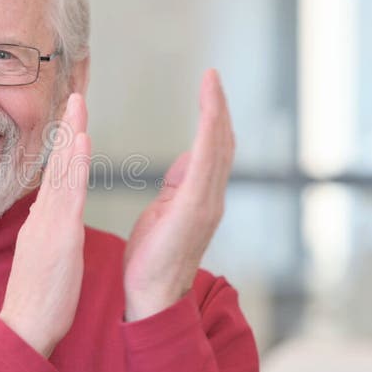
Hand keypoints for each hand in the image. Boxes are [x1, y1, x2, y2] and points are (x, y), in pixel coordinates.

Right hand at [0, 93, 91, 357]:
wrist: (25, 326)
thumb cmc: (37, 299)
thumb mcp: (42, 257)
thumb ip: (44, 231)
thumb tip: (46, 211)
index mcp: (40, 221)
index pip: (54, 175)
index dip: (62, 146)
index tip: (70, 121)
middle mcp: (41, 215)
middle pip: (56, 164)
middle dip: (66, 129)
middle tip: (74, 96)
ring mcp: (48, 223)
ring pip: (61, 171)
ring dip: (70, 135)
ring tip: (78, 105)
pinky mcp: (59, 235)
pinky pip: (69, 193)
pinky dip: (75, 164)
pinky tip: (81, 141)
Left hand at [123, 69, 235, 320]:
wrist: (150, 294)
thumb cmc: (153, 257)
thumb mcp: (164, 211)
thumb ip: (178, 185)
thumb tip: (185, 160)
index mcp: (200, 196)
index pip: (211, 149)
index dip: (212, 118)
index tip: (208, 89)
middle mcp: (211, 197)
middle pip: (221, 143)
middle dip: (219, 108)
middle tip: (213, 77)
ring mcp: (207, 203)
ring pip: (218, 148)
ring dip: (217, 113)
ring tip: (212, 84)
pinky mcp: (195, 208)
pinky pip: (205, 164)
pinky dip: (210, 134)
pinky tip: (209, 113)